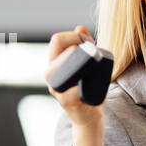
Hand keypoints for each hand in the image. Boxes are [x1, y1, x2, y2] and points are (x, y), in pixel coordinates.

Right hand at [45, 25, 105, 145]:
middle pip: (60, 48)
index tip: (89, 42)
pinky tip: (90, 84)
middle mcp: (51, 74)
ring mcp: (56, 88)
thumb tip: (80, 27)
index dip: (74, 36)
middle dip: (80, 46)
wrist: (90, 117)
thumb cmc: (89, 89)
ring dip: (82, 62)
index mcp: (54, 63)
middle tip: (95, 54)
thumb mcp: (88, 65)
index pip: (57, 39)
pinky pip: (74, 87)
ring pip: (65, 65)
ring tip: (93, 67)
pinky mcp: (65, 101)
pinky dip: (84, 83)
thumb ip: (84, 46)